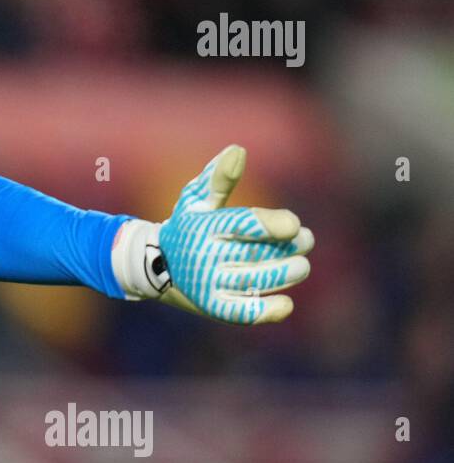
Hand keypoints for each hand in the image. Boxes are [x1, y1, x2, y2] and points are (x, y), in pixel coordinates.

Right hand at [113, 145, 313, 323]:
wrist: (157, 267)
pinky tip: (285, 304)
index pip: (243, 224)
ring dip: (285, 274)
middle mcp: (203, 256)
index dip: (272, 225)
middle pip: (256, 254)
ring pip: (255, 282)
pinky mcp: (213, 307)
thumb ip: (218, 178)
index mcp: (202, 227)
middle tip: (306, 241)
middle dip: (288, 248)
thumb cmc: (188, 227)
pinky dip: (267, 310)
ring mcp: (208, 283)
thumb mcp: (196, 201)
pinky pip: (243, 312)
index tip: (294, 225)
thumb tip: (238, 150)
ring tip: (300, 266)